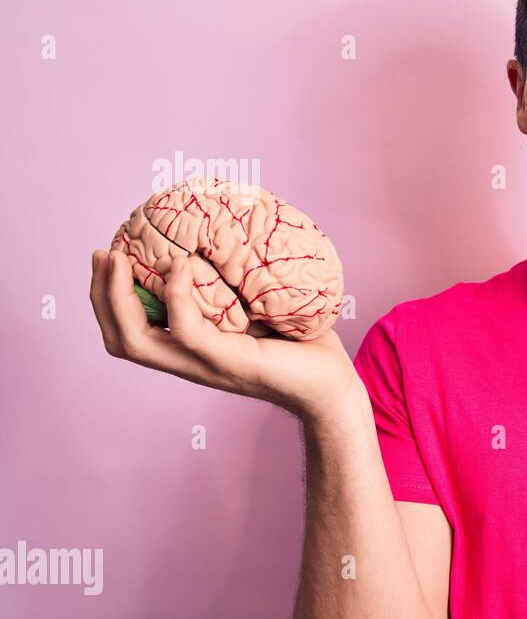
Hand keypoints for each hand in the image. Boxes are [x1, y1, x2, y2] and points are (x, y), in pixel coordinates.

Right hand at [90, 248, 359, 417]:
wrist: (332, 383)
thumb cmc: (300, 344)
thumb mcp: (258, 307)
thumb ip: (233, 284)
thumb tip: (222, 235)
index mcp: (189, 350)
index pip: (129, 332)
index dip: (107, 298)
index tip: (107, 256)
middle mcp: (189, 361)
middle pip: (120, 339)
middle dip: (101, 295)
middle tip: (103, 253)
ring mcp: (206, 365)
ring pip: (137, 341)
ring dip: (118, 298)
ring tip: (120, 260)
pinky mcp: (229, 362)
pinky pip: (186, 330)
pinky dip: (176, 296)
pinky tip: (181, 267)